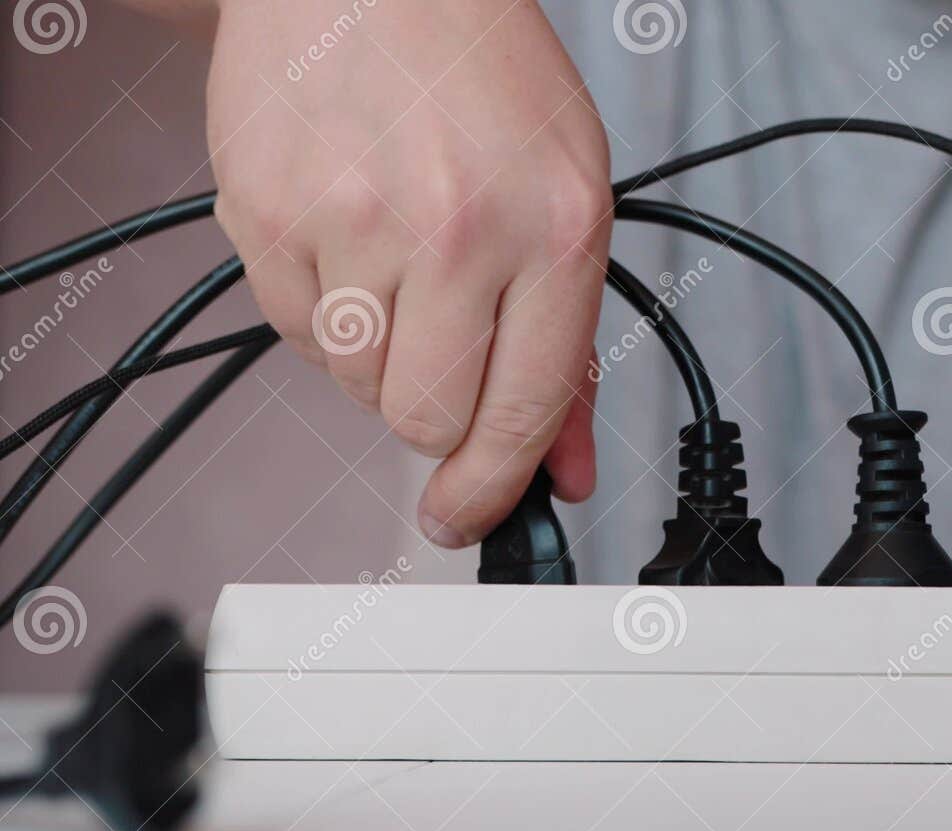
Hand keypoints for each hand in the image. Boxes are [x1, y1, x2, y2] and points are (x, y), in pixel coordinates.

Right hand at [205, 0, 610, 545]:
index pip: (525, 412)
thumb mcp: (570, 200)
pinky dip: (324, 313)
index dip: (495, 489)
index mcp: (554, 230)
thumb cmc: (483, 77)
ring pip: (357, 384)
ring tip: (396, 263)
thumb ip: (570, 348)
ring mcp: (355, 221)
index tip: (470, 518)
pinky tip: (348, 239)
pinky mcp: (268, 215)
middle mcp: (458, 229)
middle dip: (434, 414)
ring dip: (379, 356)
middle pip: (426, 419)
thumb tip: (561, 468)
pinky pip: (295, 334)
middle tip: (439, 353)